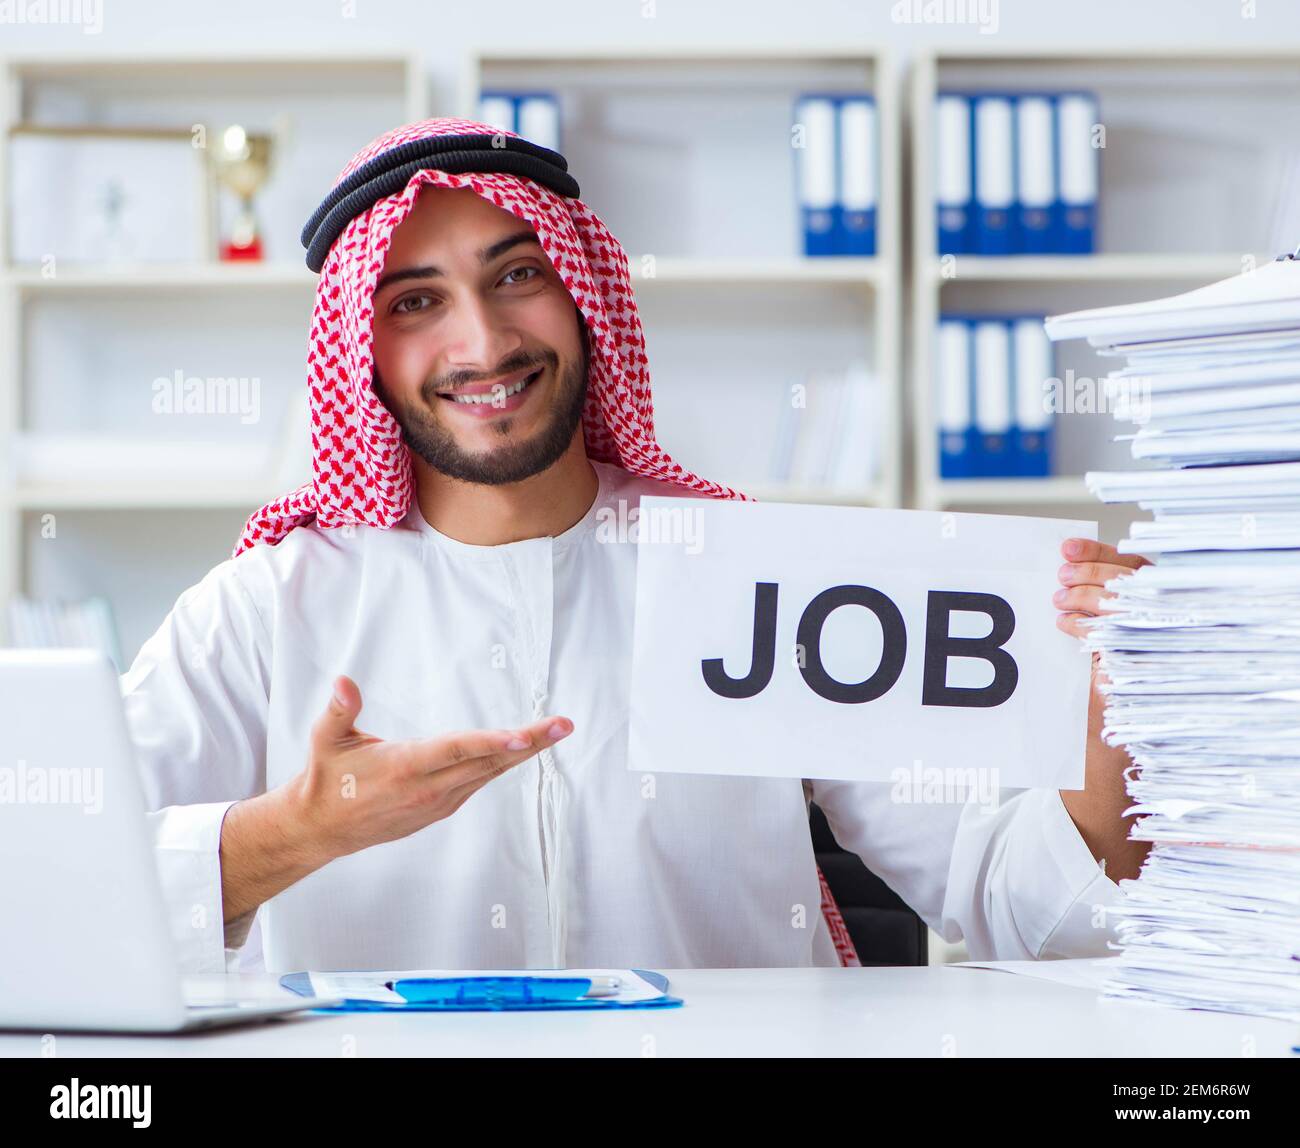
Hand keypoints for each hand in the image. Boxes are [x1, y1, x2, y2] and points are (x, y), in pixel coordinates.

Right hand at [288, 674, 572, 862]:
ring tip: (556, 730)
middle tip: (564, 724)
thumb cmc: (326, 778)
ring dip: (525, 752)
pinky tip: (525, 748)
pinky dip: (503, 763)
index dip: (492, 742)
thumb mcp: (326, 740)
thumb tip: (344, 681)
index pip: (456, 750)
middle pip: (487, 761)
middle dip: (531, 742)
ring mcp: (437, 802)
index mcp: (403, 767)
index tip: (525, 734)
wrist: (322, 829)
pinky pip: (480, 782)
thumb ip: (340, 709)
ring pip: (490, 773)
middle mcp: (427, 788)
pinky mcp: (441, 809)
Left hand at [1053, 537, 1153, 880]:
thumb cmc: (1111, 729)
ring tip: (1059, 602)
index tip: (1067, 548)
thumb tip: (1069, 585)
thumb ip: (1105, 633)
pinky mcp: (1152, 687)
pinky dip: (1093, 630)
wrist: (1116, 790)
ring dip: (1089, 599)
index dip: (1105, 557)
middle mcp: (1179, 643)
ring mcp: (1169, 665)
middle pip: (1142, 586)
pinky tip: (1069, 628)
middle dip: (1094, 575)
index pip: (1146, 576)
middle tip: (1060, 578)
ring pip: (1134, 609)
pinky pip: (1126, 643)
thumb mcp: (1111, 671)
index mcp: (1169, 630)